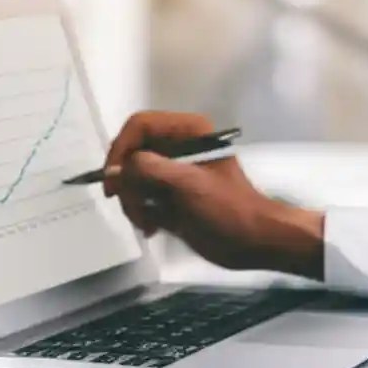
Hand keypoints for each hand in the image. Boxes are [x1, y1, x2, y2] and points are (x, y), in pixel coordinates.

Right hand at [104, 111, 322, 277]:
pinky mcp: (170, 197)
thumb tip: (118, 169)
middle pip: (131, 154)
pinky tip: (153, 228)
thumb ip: (150, 169)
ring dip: (133, 203)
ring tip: (148, 223)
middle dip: (128, 184)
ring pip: (132, 179)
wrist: (253, 242)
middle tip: (134, 208)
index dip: (121, 149)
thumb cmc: (228, 209)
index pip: (139, 126)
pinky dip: (141, 213)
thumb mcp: (188, 184)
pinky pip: (141, 199)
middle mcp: (177, 147)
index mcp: (187, 131)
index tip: (114, 179)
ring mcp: (172, 173)